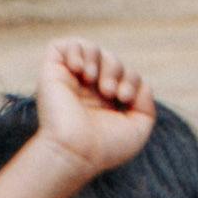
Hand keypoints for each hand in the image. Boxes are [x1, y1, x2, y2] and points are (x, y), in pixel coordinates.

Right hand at [31, 38, 155, 173]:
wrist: (76, 152)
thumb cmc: (104, 147)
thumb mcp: (138, 128)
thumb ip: (146, 105)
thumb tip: (142, 86)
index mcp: (105, 101)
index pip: (125, 74)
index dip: (131, 79)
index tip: (125, 98)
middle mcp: (86, 89)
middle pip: (111, 59)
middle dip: (115, 69)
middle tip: (110, 91)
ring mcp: (68, 81)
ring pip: (90, 49)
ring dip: (98, 59)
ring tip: (93, 80)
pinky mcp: (51, 73)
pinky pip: (61, 45)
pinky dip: (76, 50)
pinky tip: (79, 70)